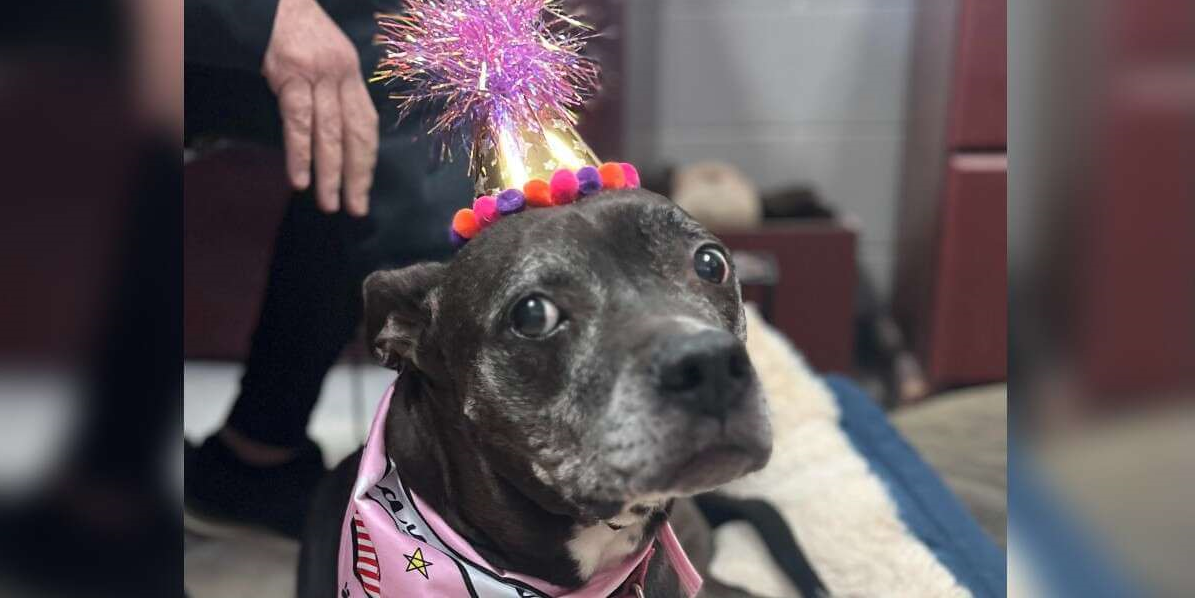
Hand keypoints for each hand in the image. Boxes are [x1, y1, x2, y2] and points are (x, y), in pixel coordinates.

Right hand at [262, 0, 376, 214]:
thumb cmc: (296, 31)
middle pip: (355, 135)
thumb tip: (337, 135)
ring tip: (330, 204)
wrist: (277, 0)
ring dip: (331, 174)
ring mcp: (318, 76)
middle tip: (356, 208)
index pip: (366, 125)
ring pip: (329, 134)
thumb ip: (334, 91)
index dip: (367, 160)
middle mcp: (341, 76)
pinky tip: (300, 179)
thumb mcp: (326, 58)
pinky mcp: (291, 75)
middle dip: (357, 176)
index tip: (365, 187)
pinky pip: (298, 122)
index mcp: (352, 74)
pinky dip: (300, 154)